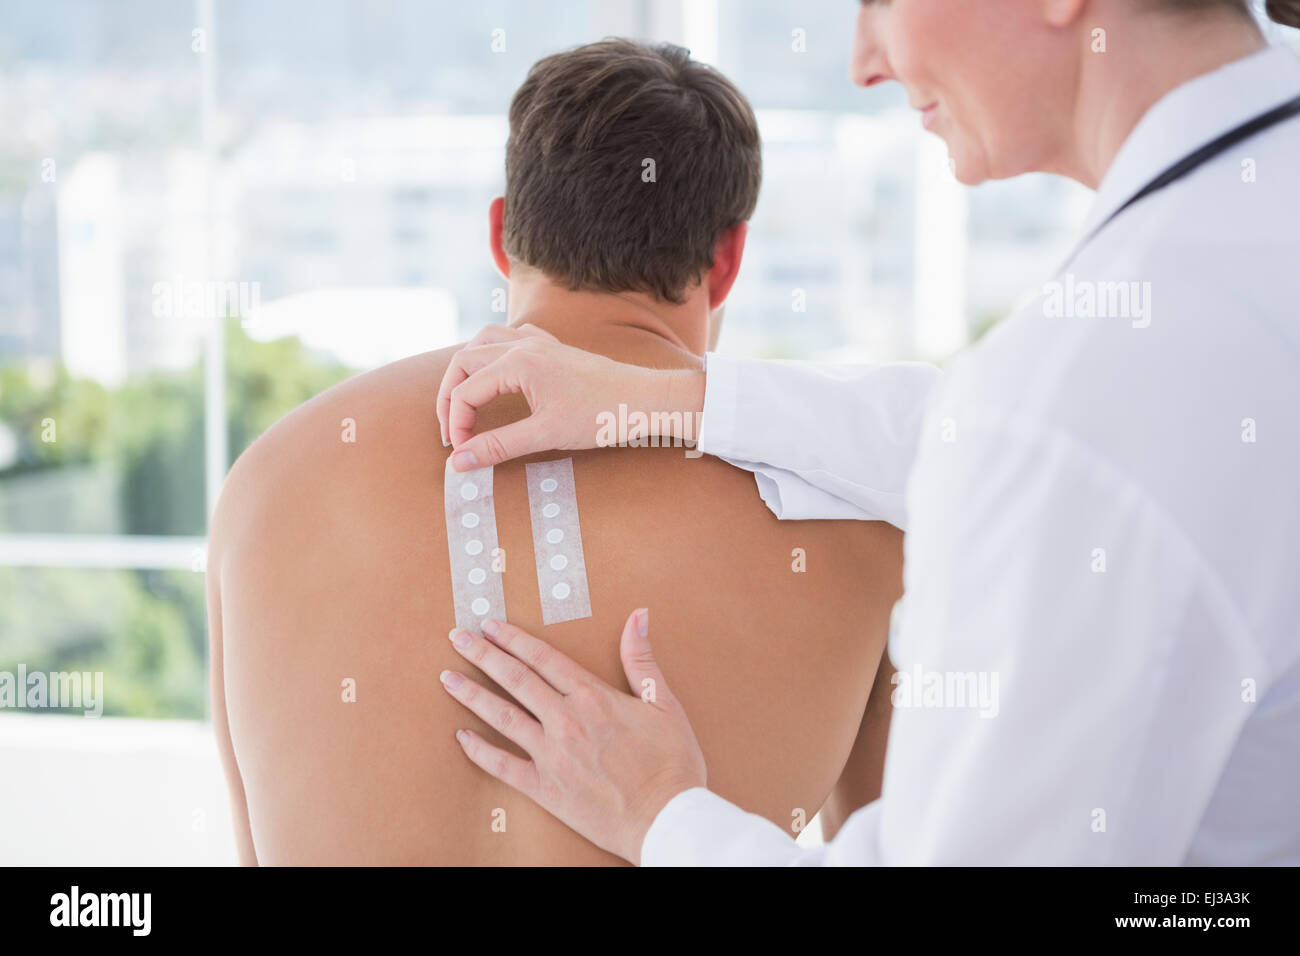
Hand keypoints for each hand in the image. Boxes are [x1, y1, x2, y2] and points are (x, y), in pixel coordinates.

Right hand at [434, 323, 703, 470]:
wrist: (645, 399)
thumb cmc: (602, 415)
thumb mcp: (545, 435)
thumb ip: (499, 447)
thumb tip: (460, 463)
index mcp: (518, 363)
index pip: (466, 391)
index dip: (456, 423)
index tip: (461, 452)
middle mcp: (523, 345)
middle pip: (464, 360)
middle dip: (450, 395)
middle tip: (451, 430)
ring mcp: (539, 343)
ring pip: (483, 341)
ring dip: (466, 368)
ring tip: (463, 399)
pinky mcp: (553, 348)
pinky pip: (511, 337)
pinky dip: (492, 353)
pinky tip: (497, 373)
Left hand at [439, 609, 706, 863]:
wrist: (667, 818)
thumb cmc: (672, 763)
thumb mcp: (663, 703)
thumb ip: (642, 659)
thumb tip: (639, 615)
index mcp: (593, 696)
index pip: (543, 658)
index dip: (514, 639)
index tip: (490, 625)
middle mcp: (565, 720)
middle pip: (515, 679)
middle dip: (483, 655)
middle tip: (456, 637)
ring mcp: (551, 755)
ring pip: (502, 716)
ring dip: (472, 694)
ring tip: (447, 677)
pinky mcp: (545, 788)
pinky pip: (503, 766)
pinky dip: (479, 751)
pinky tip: (461, 737)